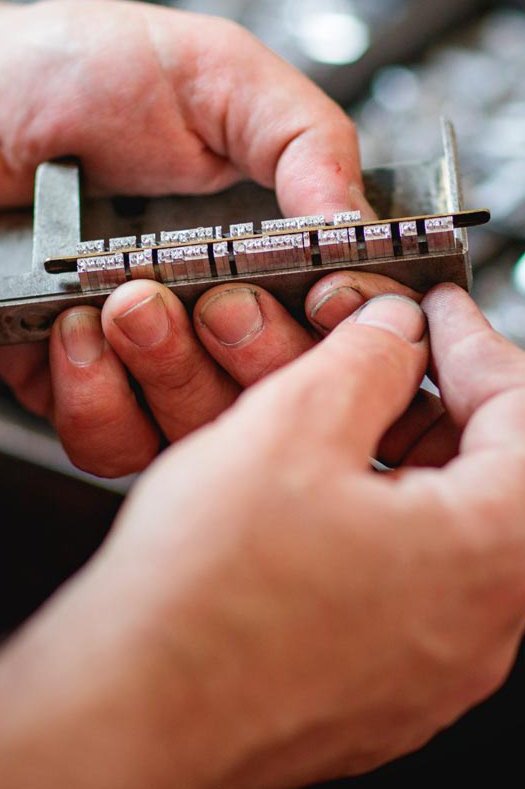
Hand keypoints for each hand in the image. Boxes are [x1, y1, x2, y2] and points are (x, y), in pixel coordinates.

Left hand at [0, 0, 372, 475]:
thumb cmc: (77, 78)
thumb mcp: (212, 76)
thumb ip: (303, 139)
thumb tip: (358, 222)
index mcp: (265, 254)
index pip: (338, 331)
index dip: (342, 333)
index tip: (323, 300)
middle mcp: (217, 319)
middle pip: (277, 398)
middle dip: (252, 353)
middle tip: (217, 299)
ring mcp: (152, 364)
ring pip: (199, 431)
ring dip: (170, 372)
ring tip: (131, 304)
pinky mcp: (87, 393)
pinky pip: (114, 447)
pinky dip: (99, 400)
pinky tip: (80, 332)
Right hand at [2, 284, 524, 787]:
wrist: (130, 710)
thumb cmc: (204, 598)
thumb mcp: (292, 428)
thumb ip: (365, 360)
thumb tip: (394, 333)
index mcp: (487, 554)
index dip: (476, 344)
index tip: (440, 315)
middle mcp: (479, 627)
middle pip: (495, 477)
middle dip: (443, 404)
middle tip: (392, 363)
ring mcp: (431, 667)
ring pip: (448, 533)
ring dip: (409, 464)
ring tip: (346, 426)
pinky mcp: (381, 688)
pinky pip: (409, 583)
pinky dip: (382, 524)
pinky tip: (322, 501)